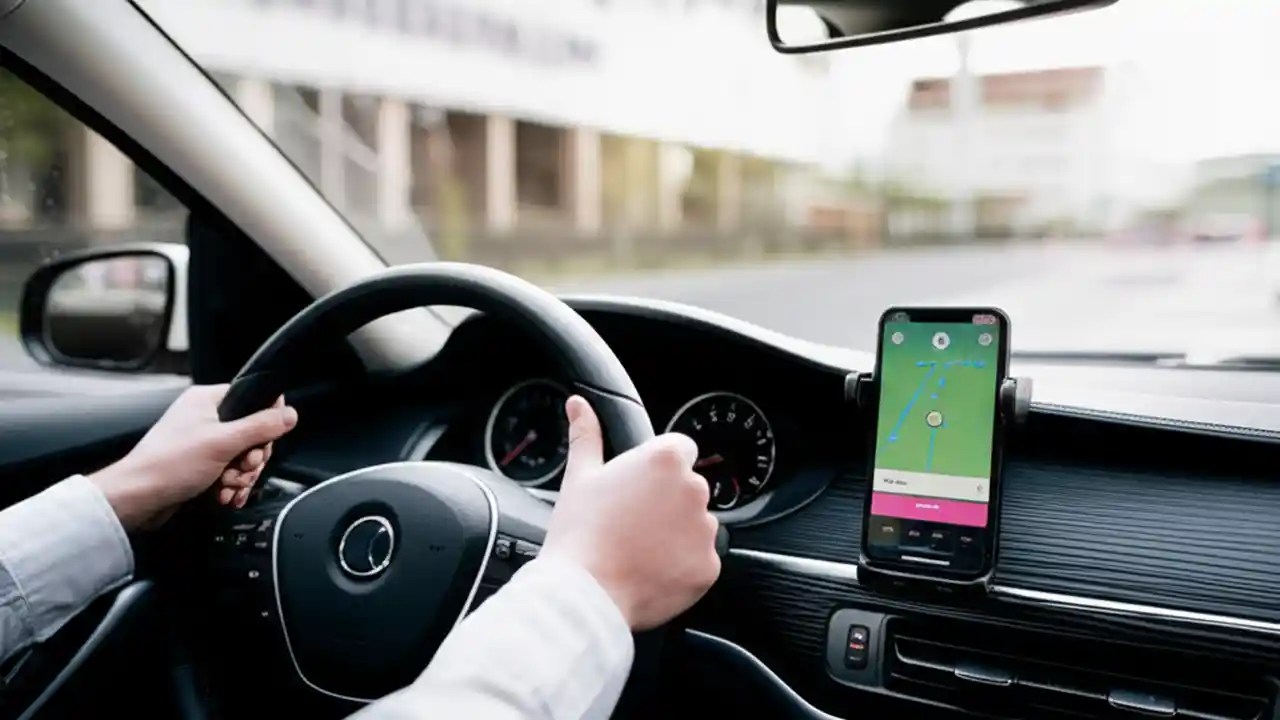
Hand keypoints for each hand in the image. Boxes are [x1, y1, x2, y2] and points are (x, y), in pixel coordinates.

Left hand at [88, 384, 298, 530]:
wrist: (137, 500)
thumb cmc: (168, 465)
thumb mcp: (224, 442)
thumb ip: (261, 426)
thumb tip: (290, 414)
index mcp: (208, 400)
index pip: (254, 400)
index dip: (266, 424)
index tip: (261, 444)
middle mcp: (205, 418)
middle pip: (253, 433)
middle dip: (252, 458)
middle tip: (243, 468)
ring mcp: (203, 442)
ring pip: (243, 456)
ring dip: (242, 476)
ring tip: (228, 486)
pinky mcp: (200, 465)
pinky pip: (229, 471)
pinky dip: (231, 486)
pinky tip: (225, 495)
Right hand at [542, 396, 719, 629]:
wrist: (585, 593)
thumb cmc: (580, 533)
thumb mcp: (580, 476)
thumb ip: (586, 434)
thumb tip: (579, 404)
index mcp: (665, 460)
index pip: (680, 449)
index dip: (657, 469)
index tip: (639, 488)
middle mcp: (693, 489)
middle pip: (688, 488)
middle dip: (667, 502)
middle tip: (632, 522)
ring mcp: (705, 529)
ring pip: (696, 524)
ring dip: (677, 533)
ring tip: (639, 549)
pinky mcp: (709, 566)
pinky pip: (700, 560)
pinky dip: (682, 566)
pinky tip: (651, 570)